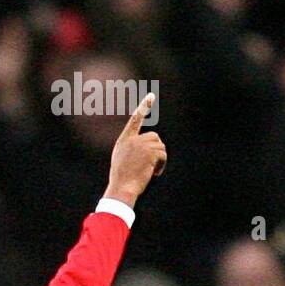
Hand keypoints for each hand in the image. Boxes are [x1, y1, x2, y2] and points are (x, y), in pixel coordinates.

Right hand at [105, 94, 166, 208]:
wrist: (121, 189)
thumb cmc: (121, 180)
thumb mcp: (122, 161)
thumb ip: (132, 150)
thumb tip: (149, 148)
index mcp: (124, 140)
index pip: (135, 120)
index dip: (143, 107)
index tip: (151, 96)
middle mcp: (133, 140)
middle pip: (154, 137)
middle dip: (156, 150)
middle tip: (150, 166)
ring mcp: (141, 145)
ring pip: (160, 146)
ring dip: (159, 160)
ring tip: (149, 171)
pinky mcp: (150, 152)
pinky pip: (163, 154)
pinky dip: (161, 165)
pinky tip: (153, 173)